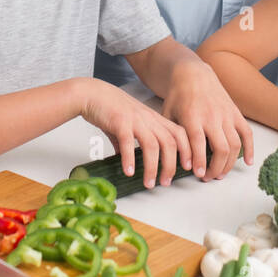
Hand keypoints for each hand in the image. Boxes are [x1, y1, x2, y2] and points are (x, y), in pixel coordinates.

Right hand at [77, 79, 191, 188]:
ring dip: (153, 167)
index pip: (179, 133)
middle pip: (169, 142)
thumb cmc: (108, 107)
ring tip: (149, 183)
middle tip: (166, 182)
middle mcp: (147, 118)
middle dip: (171, 165)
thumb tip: (126, 158)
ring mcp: (135, 119)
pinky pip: (128, 142)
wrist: (90, 93)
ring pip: (152, 145)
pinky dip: (129, 159)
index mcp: (153, 118)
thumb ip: (128, 141)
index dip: (187, 150)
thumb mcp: (126, 124)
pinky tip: (129, 172)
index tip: (187, 167)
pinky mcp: (119, 121)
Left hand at [161, 60, 253, 180]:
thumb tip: (175, 161)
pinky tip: (247, 162)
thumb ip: (172, 136)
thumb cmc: (178, 96)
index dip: (200, 160)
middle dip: (216, 168)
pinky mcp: (236, 113)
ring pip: (234, 144)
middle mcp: (212, 116)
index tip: (199, 174)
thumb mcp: (168, 114)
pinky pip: (247, 133)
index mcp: (193, 116)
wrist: (193, 73)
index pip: (198, 142)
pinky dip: (250, 149)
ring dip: (229, 163)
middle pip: (220, 148)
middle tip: (208, 178)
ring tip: (220, 174)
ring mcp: (226, 115)